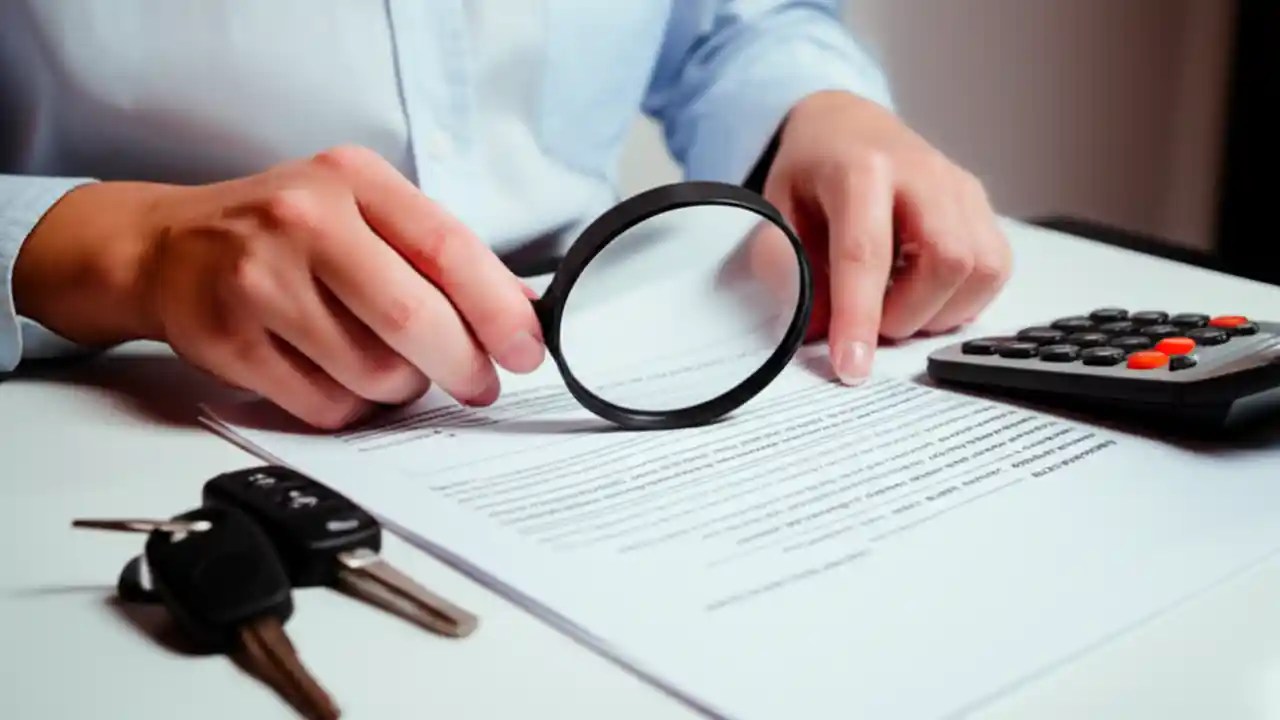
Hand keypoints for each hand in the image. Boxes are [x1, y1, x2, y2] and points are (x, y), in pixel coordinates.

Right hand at [14, 145, 544, 427]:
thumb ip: (438, 255)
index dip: (499, 310)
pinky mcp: (230, 343)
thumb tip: (520, 313)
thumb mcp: (362, 210)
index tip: (526, 349)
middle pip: (412, 319)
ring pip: (374, 373)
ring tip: (391, 365)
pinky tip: (342, 378)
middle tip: (478, 383)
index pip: (448, 248)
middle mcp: (303, 221)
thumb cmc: (284, 231)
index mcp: (352, 180)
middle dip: (463, 365)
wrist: (168, 248)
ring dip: (403, 387)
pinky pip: (327, 405)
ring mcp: (260, 283)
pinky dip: (354, 407)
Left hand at [763, 91, 1011, 383]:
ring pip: (981, 269)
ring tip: (897, 309)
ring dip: (938, 311)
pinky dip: (963, 300)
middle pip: (946, 261)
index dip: (860, 317)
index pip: (867, 252)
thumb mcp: (777, 208)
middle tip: (872, 325)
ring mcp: (961, 188)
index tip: (852, 367)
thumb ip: (788, 267)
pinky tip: (925, 295)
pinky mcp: (982, 207)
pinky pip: (995, 269)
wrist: (847, 125)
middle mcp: (923, 172)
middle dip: (907, 315)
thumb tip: (815, 330)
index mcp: (861, 167)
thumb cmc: (812, 170)